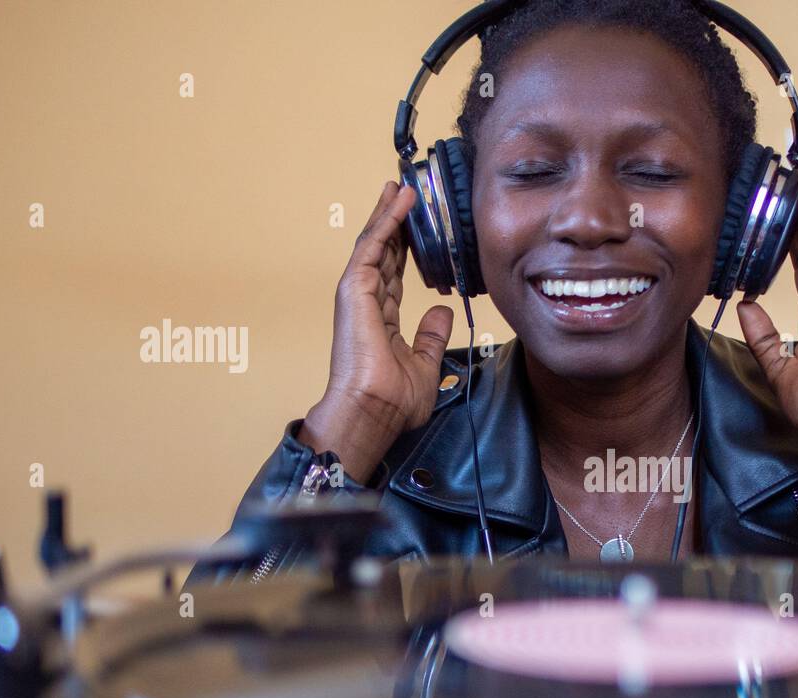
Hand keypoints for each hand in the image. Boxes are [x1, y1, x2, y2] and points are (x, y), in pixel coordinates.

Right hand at [300, 181, 453, 482]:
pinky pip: (371, 248)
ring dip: (387, 214)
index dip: (403, 250)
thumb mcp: (425, 365)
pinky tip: (398, 201)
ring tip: (400, 185)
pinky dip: (385, 222)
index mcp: (380, 322)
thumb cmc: (393, 402)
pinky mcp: (354, 290)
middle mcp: (367, 304)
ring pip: (374, 244)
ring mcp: (357, 296)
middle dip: (393, 222)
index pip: (393, 276)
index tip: (415, 227)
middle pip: (381, 253)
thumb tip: (443, 312)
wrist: (375, 412)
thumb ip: (432, 336)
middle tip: (403, 193)